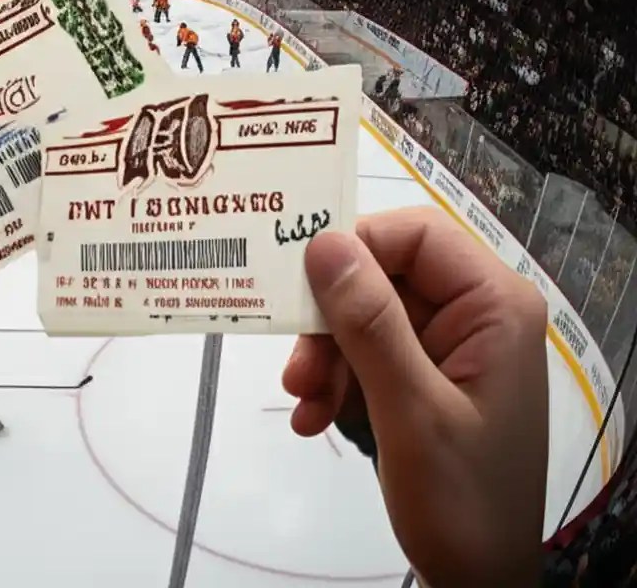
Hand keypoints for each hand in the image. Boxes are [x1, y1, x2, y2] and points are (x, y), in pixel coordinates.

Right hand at [284, 207, 547, 585]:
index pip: (416, 235)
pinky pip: (366, 357)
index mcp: (493, 307)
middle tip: (294, 366)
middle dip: (330, 321)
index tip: (298, 285)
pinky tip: (314, 420)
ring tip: (303, 402)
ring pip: (364, 318)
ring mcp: (450, 350)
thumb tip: (324, 244)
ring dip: (324, 358)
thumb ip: (370, 324)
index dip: (354, 247)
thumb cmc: (463, 499)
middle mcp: (475, 316)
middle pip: (382, 277)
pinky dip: (334, 383)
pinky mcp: (425, 381)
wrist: (479, 581)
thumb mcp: (412, 410)